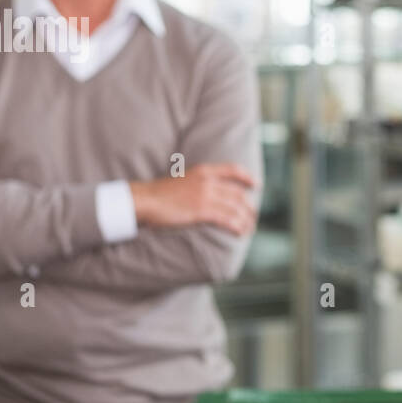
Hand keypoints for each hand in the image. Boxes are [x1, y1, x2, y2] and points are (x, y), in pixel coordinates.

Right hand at [130, 163, 256, 235]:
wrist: (145, 200)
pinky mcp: (202, 211)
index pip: (233, 170)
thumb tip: (209, 193)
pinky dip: (237, 226)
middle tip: (253, 217)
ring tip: (249, 229)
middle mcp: (208, 182)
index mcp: (203, 171)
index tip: (256, 185)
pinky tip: (240, 232)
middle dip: (249, 207)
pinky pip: (227, 219)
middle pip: (238, 194)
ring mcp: (205, 196)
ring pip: (236, 208)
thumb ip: (198, 183)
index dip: (247, 177)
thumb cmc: (159, 194)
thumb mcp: (183, 180)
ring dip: (246, 220)